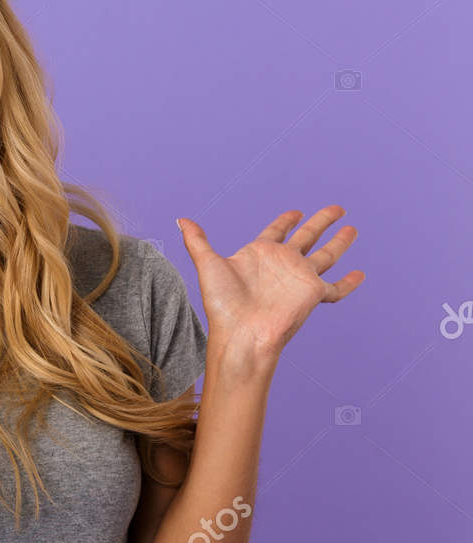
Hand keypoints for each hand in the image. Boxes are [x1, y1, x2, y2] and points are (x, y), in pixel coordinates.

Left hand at [177, 206, 363, 364]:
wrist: (241, 333)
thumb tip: (181, 220)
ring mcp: (299, 278)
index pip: (276, 231)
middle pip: (308, 236)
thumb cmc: (222, 305)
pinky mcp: (313, 294)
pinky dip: (349, 282)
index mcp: (261, 254)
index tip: (295, 211)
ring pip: (327, 255)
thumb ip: (197, 242)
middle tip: (337, 208)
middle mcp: (283, 263)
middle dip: (321, 222)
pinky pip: (337, 288)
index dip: (285, 221)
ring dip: (340, 242)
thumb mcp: (208, 266)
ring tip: (351, 229)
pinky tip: (360, 274)